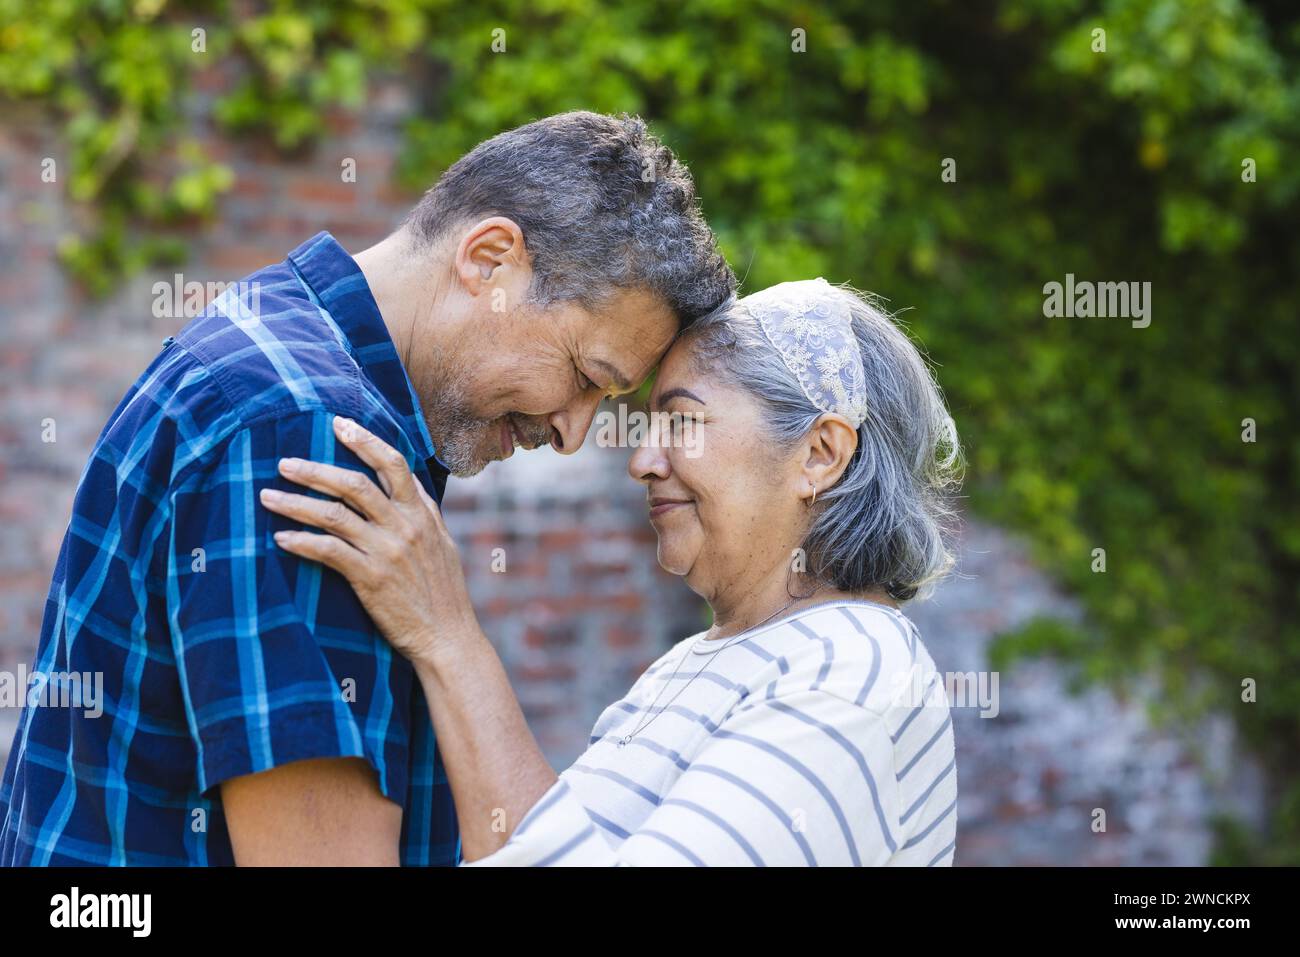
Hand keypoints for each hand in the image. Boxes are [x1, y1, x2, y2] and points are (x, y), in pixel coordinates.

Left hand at [259, 415, 476, 662]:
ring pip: (335, 515)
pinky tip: (281, 539)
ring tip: (268, 496)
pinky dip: (302, 542)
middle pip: (355, 484)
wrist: (448, 638)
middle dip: (315, 469)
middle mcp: (405, 527)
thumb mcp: (441, 546)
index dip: (365, 441)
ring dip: (297, 503)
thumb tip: (407, 487)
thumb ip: (423, 514)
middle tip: (284, 462)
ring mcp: (388, 552)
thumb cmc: (442, 595)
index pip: (394, 465)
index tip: (338, 424)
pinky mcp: (371, 579)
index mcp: (422, 515)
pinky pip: (330, 552)